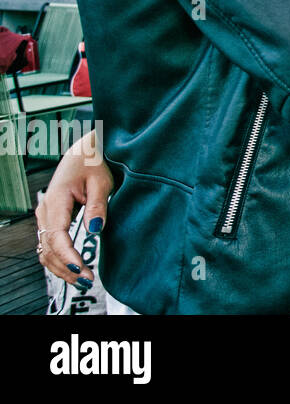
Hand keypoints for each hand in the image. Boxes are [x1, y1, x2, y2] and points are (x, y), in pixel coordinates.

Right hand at [35, 130, 113, 290]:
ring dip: (61, 268)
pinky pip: (49, 246)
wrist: (84, 150)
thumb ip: (97, 204)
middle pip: (48, 248)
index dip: (67, 255)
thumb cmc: (94, 162)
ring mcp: (45, 216)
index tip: (82, 268)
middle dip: (66, 267)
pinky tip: (75, 269)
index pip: (56, 235)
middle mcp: (45, 211)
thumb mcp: (101, 180)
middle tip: (88, 280)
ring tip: (83, 280)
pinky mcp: (51, 219)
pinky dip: (59, 260)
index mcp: (55, 200)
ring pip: (45, 250)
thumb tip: (94, 229)